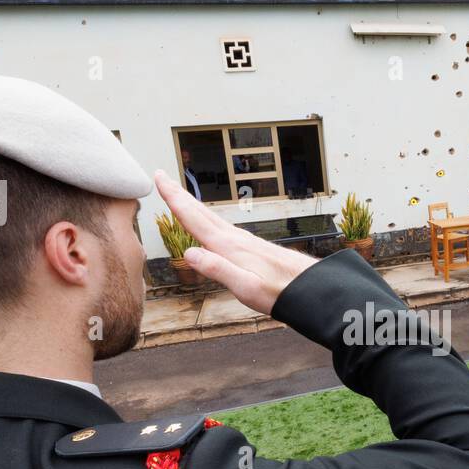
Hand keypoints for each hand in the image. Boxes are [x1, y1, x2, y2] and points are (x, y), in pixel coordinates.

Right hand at [154, 170, 316, 314]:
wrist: (310, 288)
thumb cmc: (279, 292)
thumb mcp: (245, 287)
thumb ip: (218, 269)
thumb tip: (189, 253)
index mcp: (228, 246)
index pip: (194, 218)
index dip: (174, 198)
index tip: (159, 179)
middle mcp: (234, 238)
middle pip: (200, 212)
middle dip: (179, 194)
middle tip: (162, 176)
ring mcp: (244, 241)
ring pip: (211, 218)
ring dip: (192, 205)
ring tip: (179, 196)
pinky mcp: (251, 247)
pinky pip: (221, 227)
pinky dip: (207, 219)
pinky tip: (209, 224)